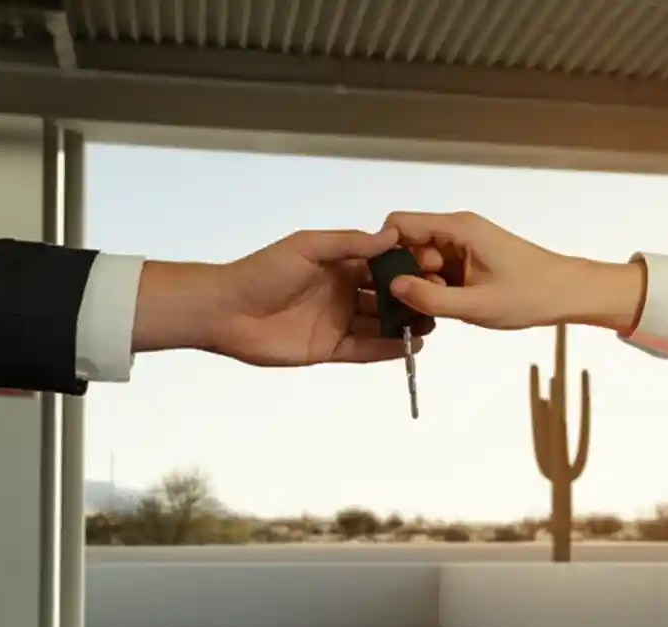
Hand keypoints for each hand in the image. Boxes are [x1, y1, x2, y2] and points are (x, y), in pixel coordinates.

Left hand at [132, 229, 434, 364]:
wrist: (226, 311)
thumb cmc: (263, 272)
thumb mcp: (308, 248)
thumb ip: (349, 243)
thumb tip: (391, 236)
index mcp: (338, 265)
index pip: (380, 265)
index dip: (406, 267)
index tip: (434, 268)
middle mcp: (341, 293)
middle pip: (384, 296)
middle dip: (411, 298)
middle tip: (441, 301)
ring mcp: (336, 322)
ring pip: (378, 324)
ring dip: (403, 324)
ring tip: (432, 325)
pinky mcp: (328, 348)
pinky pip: (363, 349)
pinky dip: (386, 349)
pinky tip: (408, 347)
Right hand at [382, 211, 645, 330]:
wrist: (568, 293)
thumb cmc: (529, 296)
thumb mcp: (476, 305)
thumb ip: (431, 297)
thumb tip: (392, 287)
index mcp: (457, 228)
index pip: (399, 223)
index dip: (386, 250)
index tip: (389, 283)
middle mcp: (456, 229)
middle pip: (409, 243)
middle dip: (408, 273)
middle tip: (427, 303)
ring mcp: (463, 244)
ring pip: (422, 259)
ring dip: (425, 284)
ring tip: (447, 308)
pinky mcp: (469, 259)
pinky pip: (439, 269)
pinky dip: (439, 288)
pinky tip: (454, 306)